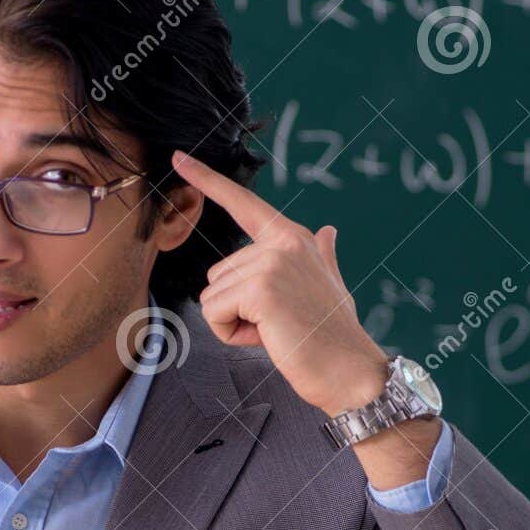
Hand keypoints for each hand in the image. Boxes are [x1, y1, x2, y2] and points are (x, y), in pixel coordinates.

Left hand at [170, 149, 387, 415]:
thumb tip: (329, 231)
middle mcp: (282, 242)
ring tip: (277, 331)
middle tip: (278, 323)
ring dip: (234, 324)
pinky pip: (213, 314)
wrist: (350, 371)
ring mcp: (271, 262)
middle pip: (217, 275)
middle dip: (236, 309)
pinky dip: (231, 335)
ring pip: (212, 297)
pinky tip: (267, 338)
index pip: (244, 203)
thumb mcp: (329, 285)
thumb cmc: (334, 334)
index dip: (208, 180)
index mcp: (293, 238)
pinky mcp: (260, 288)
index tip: (178, 158)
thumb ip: (322, 255)